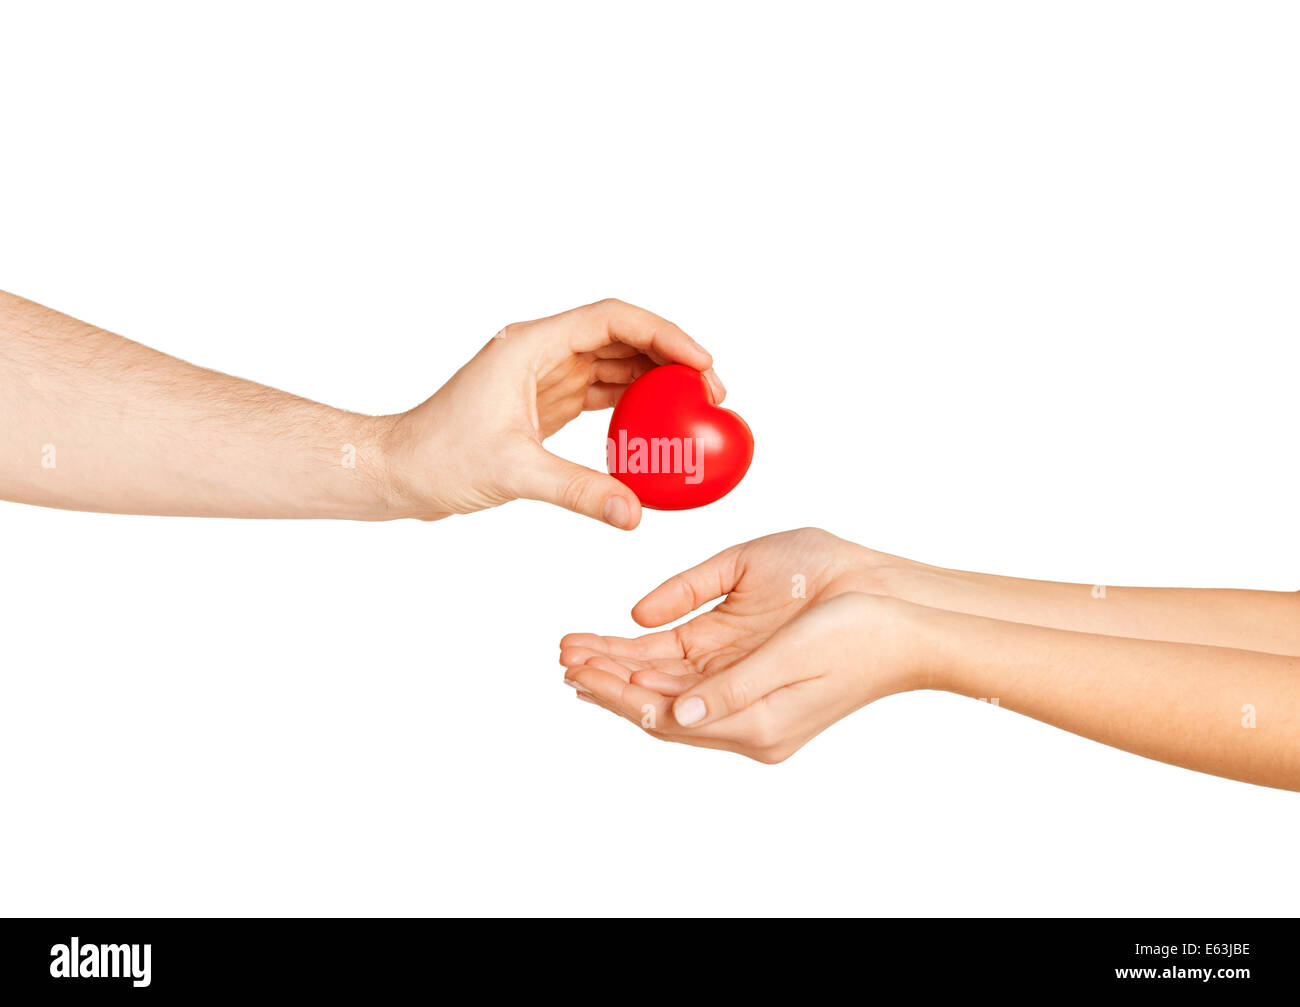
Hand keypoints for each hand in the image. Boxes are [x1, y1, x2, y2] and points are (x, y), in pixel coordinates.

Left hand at [381, 298, 723, 525]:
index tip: (701, 363)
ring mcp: (542, 376)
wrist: (397, 473)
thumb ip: (578, 491)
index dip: (664, 333)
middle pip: (621, 335)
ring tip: (695, 406)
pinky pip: (601, 392)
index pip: (612, 319)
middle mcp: (540, 351)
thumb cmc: (437, 459)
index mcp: (530, 345)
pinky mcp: (543, 403)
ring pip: (614, 362)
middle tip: (711, 391)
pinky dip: (633, 403)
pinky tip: (658, 425)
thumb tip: (633, 513)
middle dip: (671, 356)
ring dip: (656, 378)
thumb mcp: (513, 473)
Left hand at [559, 528, 928, 760]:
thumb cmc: (862, 630)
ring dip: (626, 674)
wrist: (912, 621)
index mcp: (755, 722)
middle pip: (659, 707)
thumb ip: (733, 687)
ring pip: (671, 696)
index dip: (613, 687)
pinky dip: (656, 669)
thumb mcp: (794, 652)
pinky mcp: (759, 683)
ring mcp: (753, 705)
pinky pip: (693, 683)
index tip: (574, 663)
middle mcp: (748, 723)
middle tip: (564, 654)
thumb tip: (675, 715)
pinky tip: (631, 655)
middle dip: (608, 680)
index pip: (662, 712)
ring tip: (581, 652)